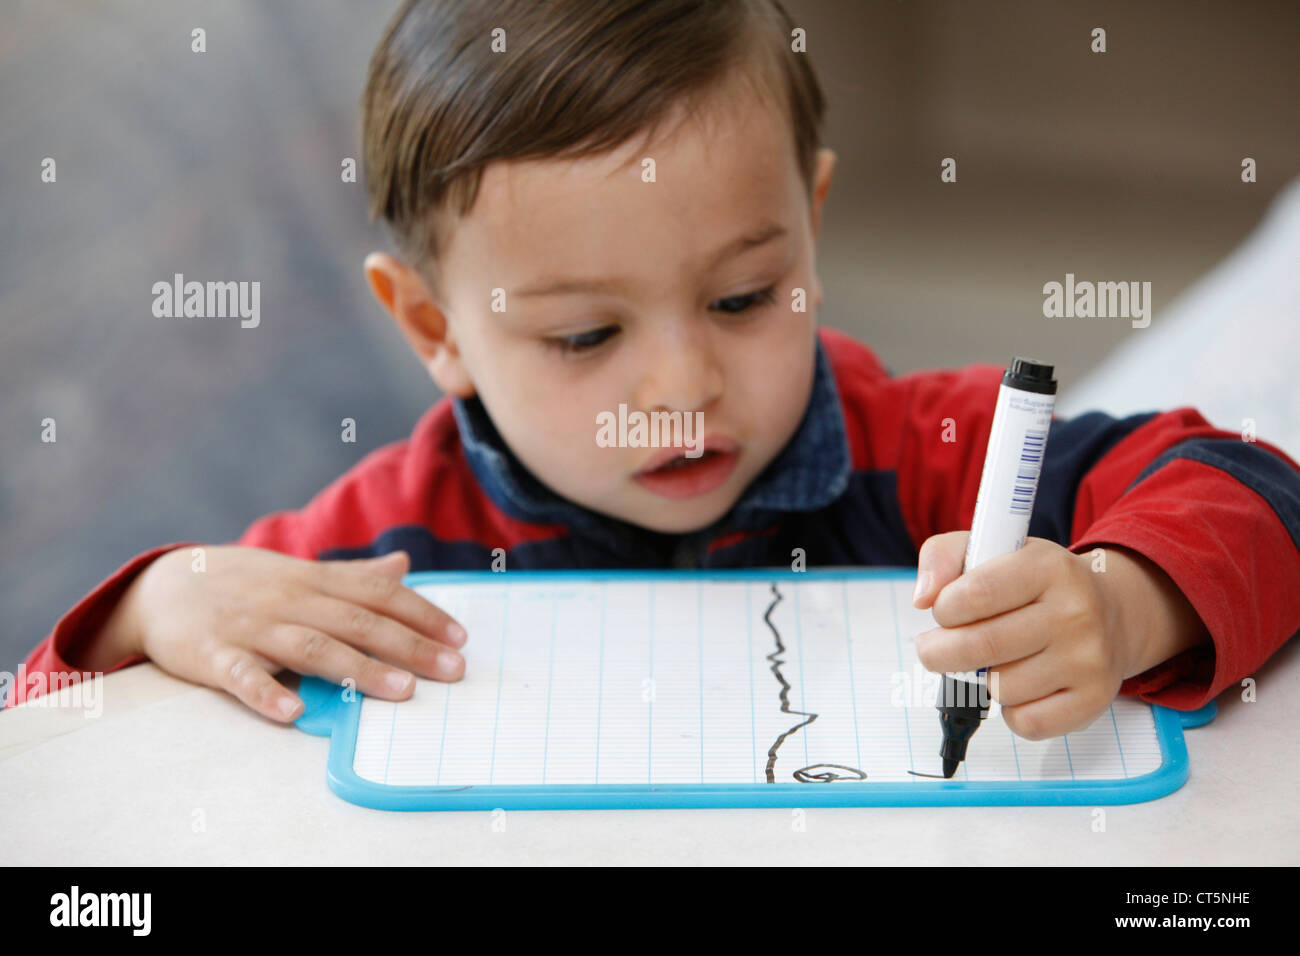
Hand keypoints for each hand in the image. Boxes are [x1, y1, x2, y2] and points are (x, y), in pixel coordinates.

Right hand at [98, 546, 466, 721]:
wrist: (160, 587)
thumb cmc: (243, 583)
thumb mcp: (299, 572)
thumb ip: (352, 574)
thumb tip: (403, 566)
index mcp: (314, 581)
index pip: (378, 594)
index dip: (422, 614)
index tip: (460, 638)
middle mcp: (290, 601)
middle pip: (359, 622)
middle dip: (410, 646)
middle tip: (453, 670)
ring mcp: (252, 627)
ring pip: (313, 647)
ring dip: (360, 669)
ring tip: (402, 691)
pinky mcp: (214, 655)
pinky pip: (243, 676)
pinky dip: (267, 692)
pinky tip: (293, 711)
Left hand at [911, 532, 1206, 739]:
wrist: (1112, 611)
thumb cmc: (1034, 583)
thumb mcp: (992, 548)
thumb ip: (942, 556)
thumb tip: (923, 597)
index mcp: (1048, 567)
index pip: (974, 594)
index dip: (944, 608)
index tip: (943, 611)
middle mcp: (1076, 611)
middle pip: (980, 646)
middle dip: (940, 653)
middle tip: (935, 649)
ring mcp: (1088, 658)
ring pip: (999, 688)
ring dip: (981, 681)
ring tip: (994, 661)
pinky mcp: (1094, 699)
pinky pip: (1027, 722)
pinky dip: (1010, 711)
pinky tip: (1019, 686)